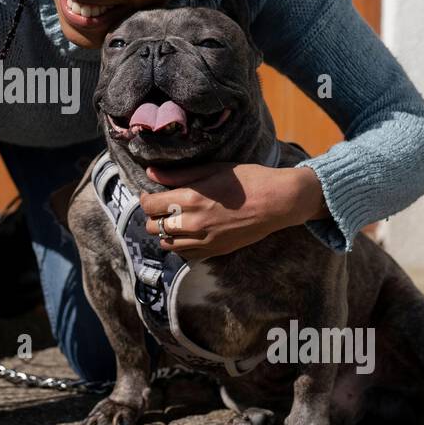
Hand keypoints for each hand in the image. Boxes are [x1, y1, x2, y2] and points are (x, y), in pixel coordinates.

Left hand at [139, 161, 326, 260]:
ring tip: (174, 220)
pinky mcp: (215, 251)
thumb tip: (151, 173)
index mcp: (191, 199)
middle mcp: (194, 223)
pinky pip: (185, 255)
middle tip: (161, 207)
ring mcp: (205, 240)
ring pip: (167, 244)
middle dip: (153, 216)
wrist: (278, 202)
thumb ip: (179, 175)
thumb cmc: (247, 180)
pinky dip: (180, 245)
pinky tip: (188, 233)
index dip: (145, 198)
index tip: (149, 194)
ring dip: (165, 232)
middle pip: (154, 227)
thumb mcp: (212, 169)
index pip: (150, 205)